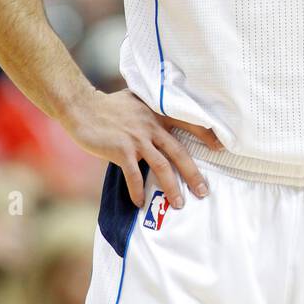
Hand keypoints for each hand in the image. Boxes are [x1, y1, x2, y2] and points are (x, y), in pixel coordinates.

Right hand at [62, 87, 222, 207]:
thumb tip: (162, 112)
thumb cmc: (108, 105)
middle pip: (179, 152)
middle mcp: (152, 125)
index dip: (206, 135)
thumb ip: (151, 107)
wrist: (82, 107)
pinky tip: (139, 203)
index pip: (188, 123)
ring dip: (172, 187)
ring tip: (178, 204)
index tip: (221, 148)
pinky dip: (137, 191)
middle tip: (204, 191)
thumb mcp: (136, 99)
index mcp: (158, 112)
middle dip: (193, 174)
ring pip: (162, 167)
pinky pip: (134, 175)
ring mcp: (137, 138)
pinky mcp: (121, 150)